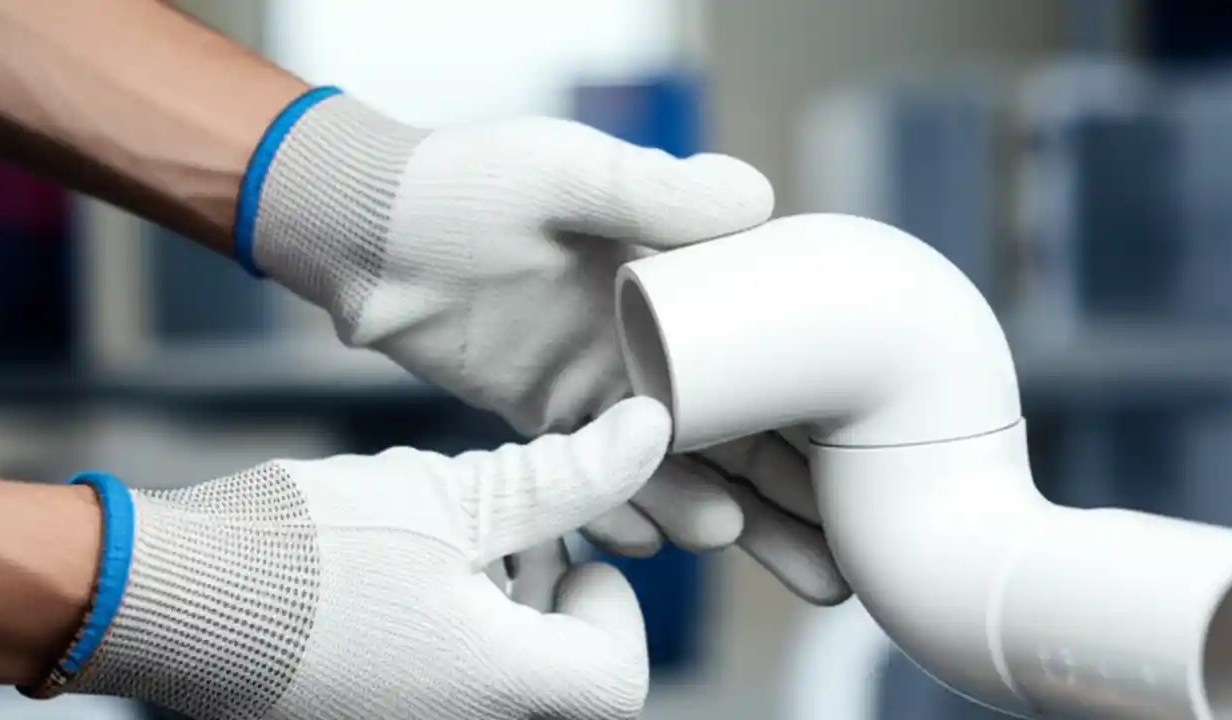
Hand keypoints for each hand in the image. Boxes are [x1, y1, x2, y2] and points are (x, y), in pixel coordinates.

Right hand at [54, 398, 668, 719]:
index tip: (558, 544)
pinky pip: (443, 685)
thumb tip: (652, 434)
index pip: (621, 677)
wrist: (165, 594)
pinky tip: (394, 573)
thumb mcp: (455, 497)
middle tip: (489, 527)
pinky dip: (443, 629)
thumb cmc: (305, 547)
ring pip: (500, 673)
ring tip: (430, 537)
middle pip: (559, 673)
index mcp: (500, 688)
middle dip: (540, 589)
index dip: (608, 601)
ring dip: (490, 602)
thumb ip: (567, 478)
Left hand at [247, 92, 844, 601]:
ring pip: (676, 462)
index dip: (816, 402)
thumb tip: (759, 198)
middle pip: (738, 423)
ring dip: (717, 508)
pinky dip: (624, 506)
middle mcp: (648, 336)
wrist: (367, 234)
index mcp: (672, 276)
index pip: (766, 346)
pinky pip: (597, 476)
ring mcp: (599, 381)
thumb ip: (653, 194)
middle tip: (837, 547)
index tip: (864, 453)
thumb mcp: (565, 172)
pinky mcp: (546, 416)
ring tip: (755, 550)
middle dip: (789, 486)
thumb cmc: (463, 184)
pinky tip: (653, 538)